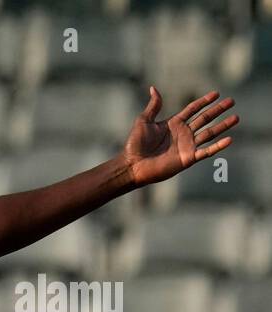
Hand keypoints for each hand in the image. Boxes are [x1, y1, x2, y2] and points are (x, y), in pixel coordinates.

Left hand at [121, 86, 237, 187]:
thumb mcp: (144, 121)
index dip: (204, 101)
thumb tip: (153, 88)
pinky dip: (218, 146)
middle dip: (218, 110)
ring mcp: (187, 146)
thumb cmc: (135, 144)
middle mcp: (183, 134)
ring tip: (236, 117)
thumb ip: (153, 106)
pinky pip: (206, 151)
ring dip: (223, 126)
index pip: (193, 109)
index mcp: (174, 123)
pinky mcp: (188, 158)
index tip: (216, 94)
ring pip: (210, 133)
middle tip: (232, 101)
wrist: (132, 165)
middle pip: (205, 119)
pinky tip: (229, 140)